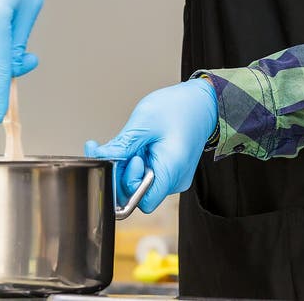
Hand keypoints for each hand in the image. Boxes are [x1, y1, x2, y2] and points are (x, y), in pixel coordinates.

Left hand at [84, 79, 217, 212]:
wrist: (203, 102)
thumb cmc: (179, 107)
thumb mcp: (144, 122)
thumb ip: (121, 146)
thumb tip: (100, 159)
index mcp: (171, 171)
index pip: (141, 201)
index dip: (127, 183)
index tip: (129, 158)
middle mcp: (175, 180)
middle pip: (138, 192)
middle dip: (124, 170)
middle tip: (124, 145)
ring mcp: (174, 177)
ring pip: (142, 182)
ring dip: (131, 164)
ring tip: (138, 140)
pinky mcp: (171, 171)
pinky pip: (149, 174)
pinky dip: (140, 161)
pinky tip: (143, 143)